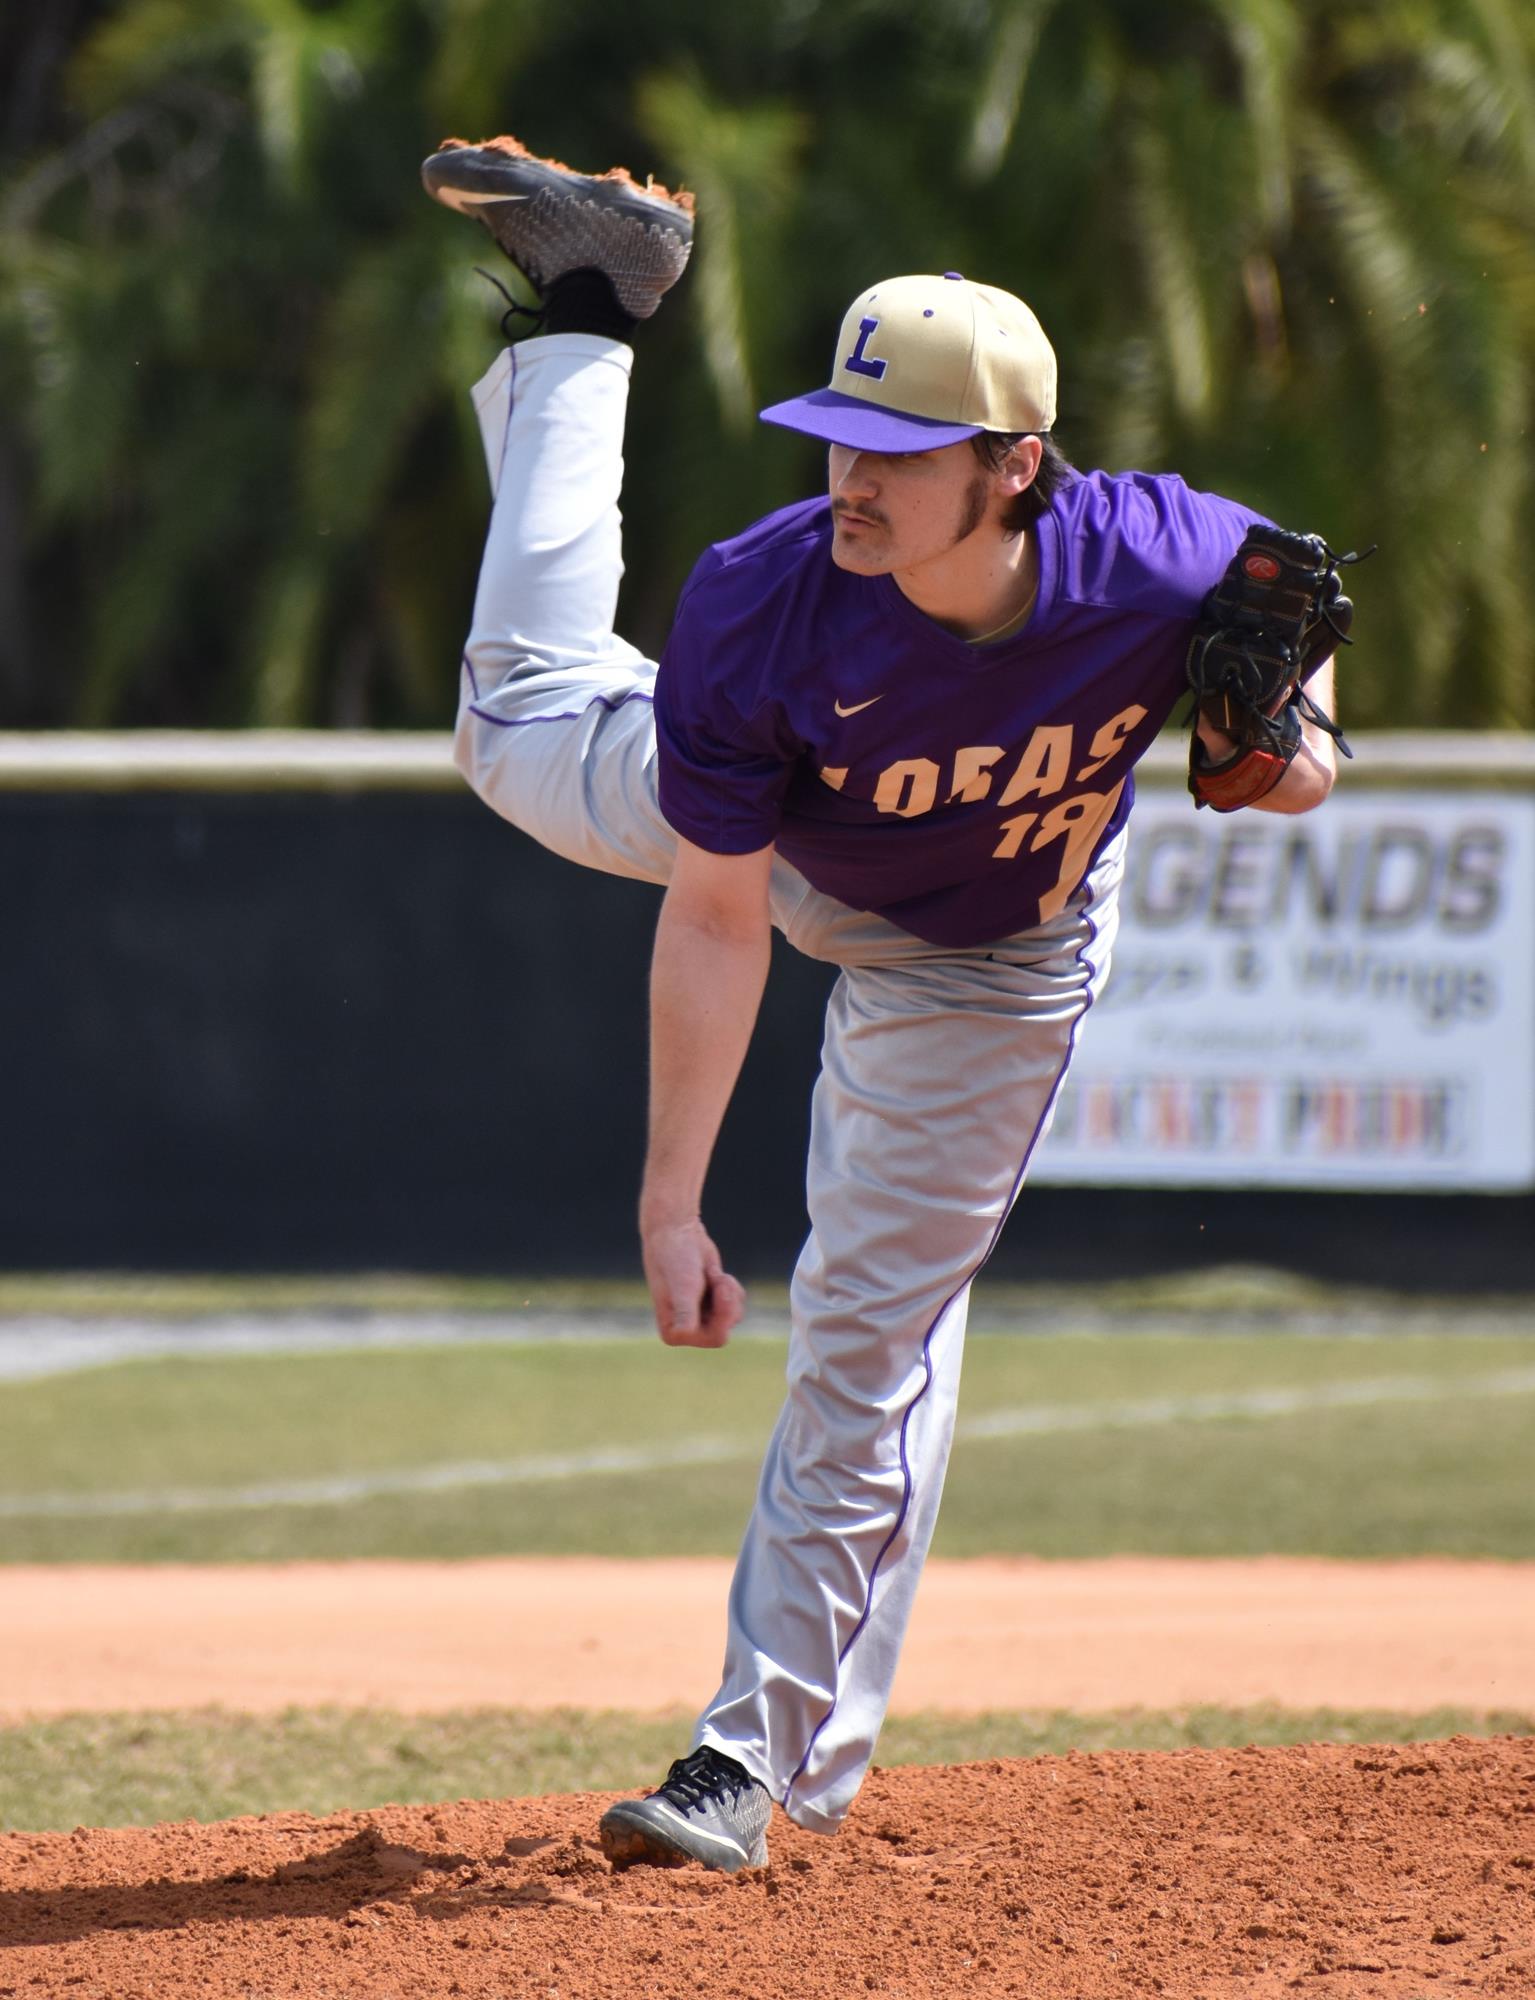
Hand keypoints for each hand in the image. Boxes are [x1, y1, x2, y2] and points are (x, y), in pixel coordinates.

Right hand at [640, 1215, 745, 1347]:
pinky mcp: (712, 1304)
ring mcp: (700, 1318)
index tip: (717, 1287)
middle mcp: (686, 1330)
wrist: (677, 1232)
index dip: (724, 1314)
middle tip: (719, 1278)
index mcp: (674, 1333)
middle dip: (728, 1301)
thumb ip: (685, 1311)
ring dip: (728, 1291)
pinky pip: (736, 1304)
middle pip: (727, 1329)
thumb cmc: (676, 1260)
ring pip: (733, 1317)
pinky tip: (712, 1273)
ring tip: (711, 1273)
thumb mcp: (684, 1286)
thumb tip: (683, 1333)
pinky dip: (731, 1286)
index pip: (716, 1339)